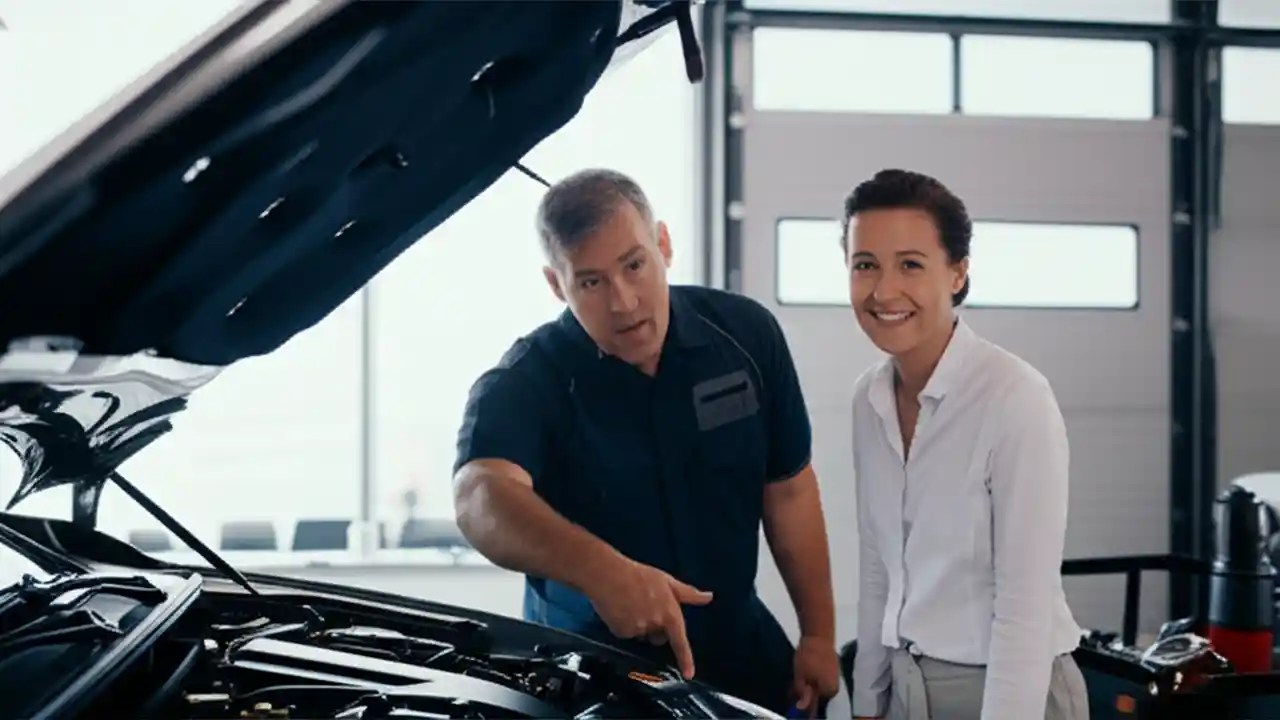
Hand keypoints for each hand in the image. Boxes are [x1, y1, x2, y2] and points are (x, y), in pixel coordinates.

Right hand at [584, 556, 712, 678]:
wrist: (607, 574)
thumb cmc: (638, 574)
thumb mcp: (666, 581)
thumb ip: (688, 593)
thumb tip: (709, 597)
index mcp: (669, 613)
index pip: (680, 641)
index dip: (686, 659)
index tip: (689, 675)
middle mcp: (655, 624)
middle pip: (658, 638)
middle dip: (654, 628)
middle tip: (645, 606)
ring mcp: (638, 629)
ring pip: (641, 635)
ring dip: (638, 625)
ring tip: (629, 604)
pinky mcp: (621, 632)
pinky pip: (626, 634)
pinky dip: (623, 625)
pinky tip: (618, 609)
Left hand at [792, 636, 840, 717]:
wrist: (818, 634)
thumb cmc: (809, 657)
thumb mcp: (801, 677)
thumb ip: (803, 694)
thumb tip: (802, 708)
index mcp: (829, 691)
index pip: (816, 706)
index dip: (804, 705)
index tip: (794, 700)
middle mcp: (835, 687)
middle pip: (817, 697)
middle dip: (805, 695)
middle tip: (792, 689)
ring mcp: (834, 677)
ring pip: (818, 687)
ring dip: (807, 686)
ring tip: (796, 680)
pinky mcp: (831, 668)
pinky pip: (820, 679)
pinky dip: (811, 678)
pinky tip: (803, 672)